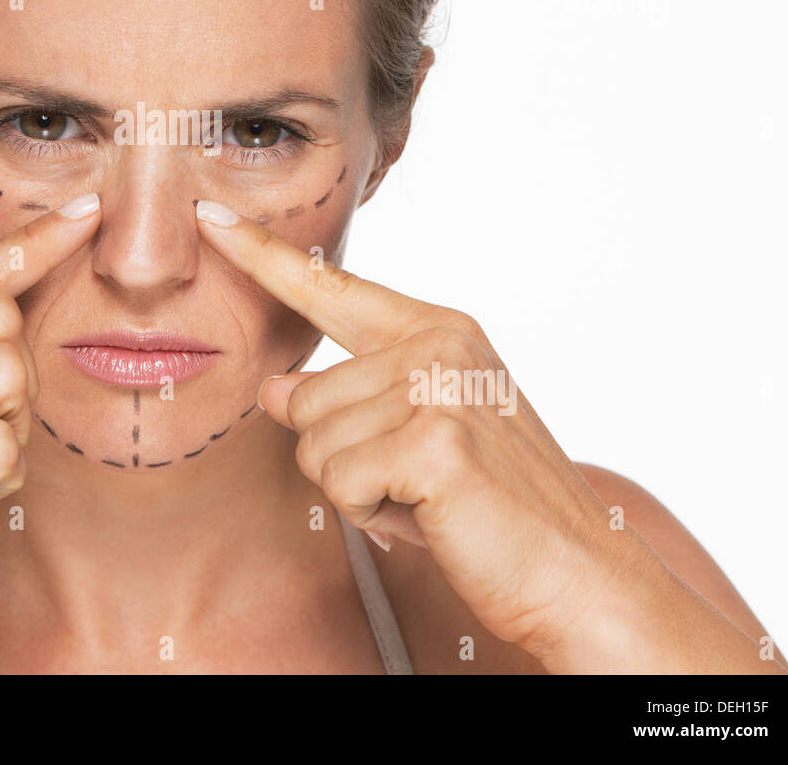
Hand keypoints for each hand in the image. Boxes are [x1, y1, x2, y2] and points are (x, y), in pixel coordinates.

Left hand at [194, 199, 656, 663]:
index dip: (261, 254)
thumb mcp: (406, 437)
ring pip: (313, 444)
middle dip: (340, 458)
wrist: (576, 571)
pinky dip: (371, 514)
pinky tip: (427, 516)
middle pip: (301, 396)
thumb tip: (272, 387)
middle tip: (412, 480)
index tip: (211, 216)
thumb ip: (343, 400)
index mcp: (435, 329)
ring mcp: (438, 385)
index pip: (328, 286)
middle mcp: (436, 343)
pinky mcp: (435, 438)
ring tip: (425, 497)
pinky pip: (338, 481)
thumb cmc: (487, 506)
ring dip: (357, 490)